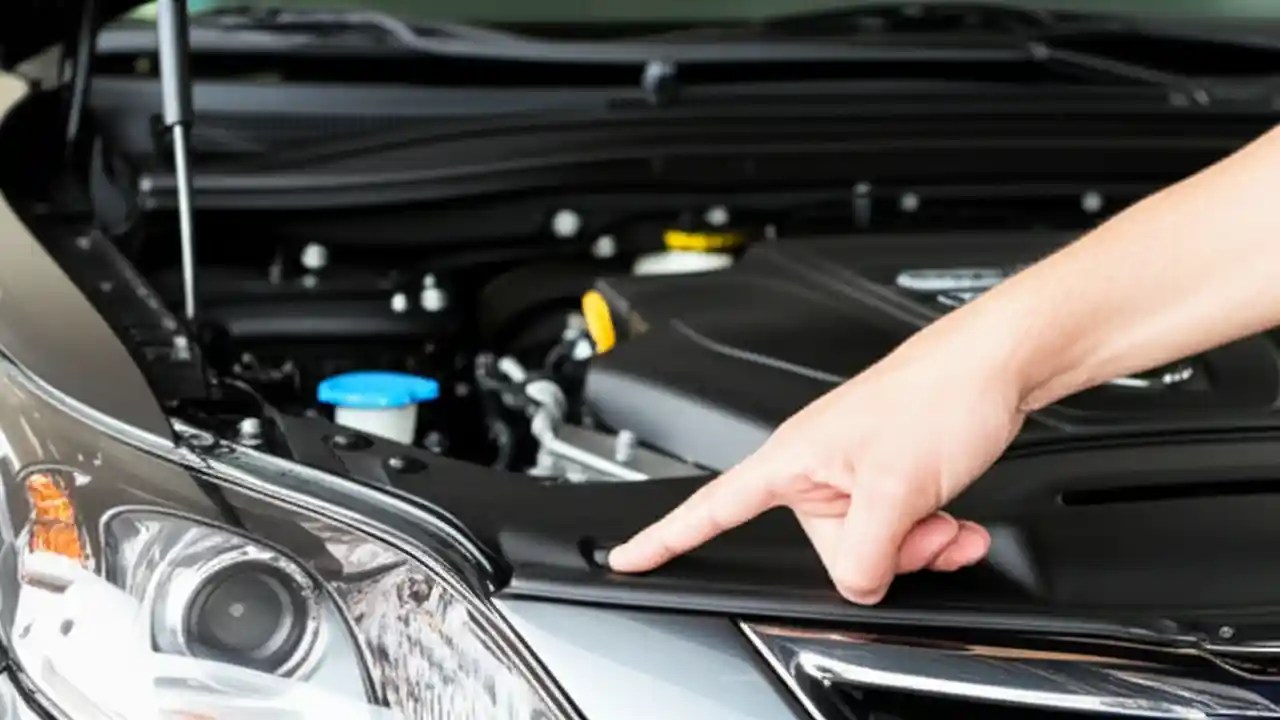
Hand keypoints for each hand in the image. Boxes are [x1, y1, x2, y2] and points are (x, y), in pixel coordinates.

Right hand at [607, 322, 1027, 604]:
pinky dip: (932, 532)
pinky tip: (957, 521)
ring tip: (945, 517)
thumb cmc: (939, 394)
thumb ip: (864, 554)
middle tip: (917, 521)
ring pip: (872, 544)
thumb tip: (856, 587)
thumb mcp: (896, 489)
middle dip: (883, 552)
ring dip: (918, 544)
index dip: (666, 538)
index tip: (628, 558)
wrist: (996, 365)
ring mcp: (856, 470)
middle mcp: (817, 466)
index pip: (712, 507)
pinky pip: (899, 527)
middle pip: (826, 549)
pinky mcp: (890, 472)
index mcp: (792, 459)